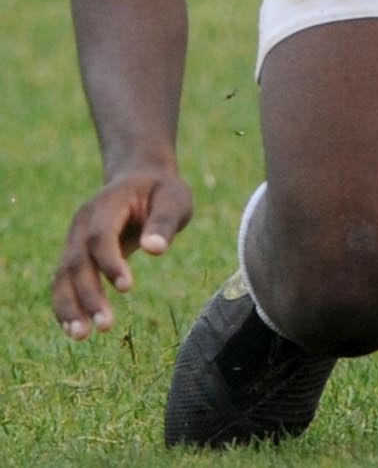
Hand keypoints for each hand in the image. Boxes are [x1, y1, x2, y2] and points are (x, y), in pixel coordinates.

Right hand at [55, 167, 191, 337]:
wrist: (139, 182)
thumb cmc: (162, 193)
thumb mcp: (174, 199)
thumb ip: (164, 222)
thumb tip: (156, 250)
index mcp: (107, 204)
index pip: (101, 236)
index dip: (110, 262)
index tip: (128, 288)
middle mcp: (82, 223)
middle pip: (78, 262)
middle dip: (89, 295)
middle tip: (106, 325)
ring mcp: (73, 240)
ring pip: (63, 277)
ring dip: (69, 308)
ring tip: (83, 336)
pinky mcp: (74, 256)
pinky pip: (63, 284)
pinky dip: (67, 306)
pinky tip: (77, 330)